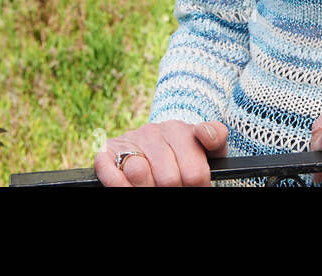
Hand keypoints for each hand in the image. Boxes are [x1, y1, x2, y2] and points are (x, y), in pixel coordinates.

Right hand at [94, 120, 228, 186]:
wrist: (155, 143)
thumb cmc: (185, 154)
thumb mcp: (206, 147)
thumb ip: (214, 137)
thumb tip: (206, 134)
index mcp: (179, 130)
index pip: (194, 173)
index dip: (197, 188)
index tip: (196, 189)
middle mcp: (152, 132)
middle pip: (169, 179)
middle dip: (173, 191)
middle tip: (175, 190)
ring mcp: (129, 141)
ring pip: (139, 173)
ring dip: (148, 188)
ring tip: (155, 187)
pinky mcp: (107, 152)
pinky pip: (110, 171)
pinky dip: (118, 184)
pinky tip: (129, 188)